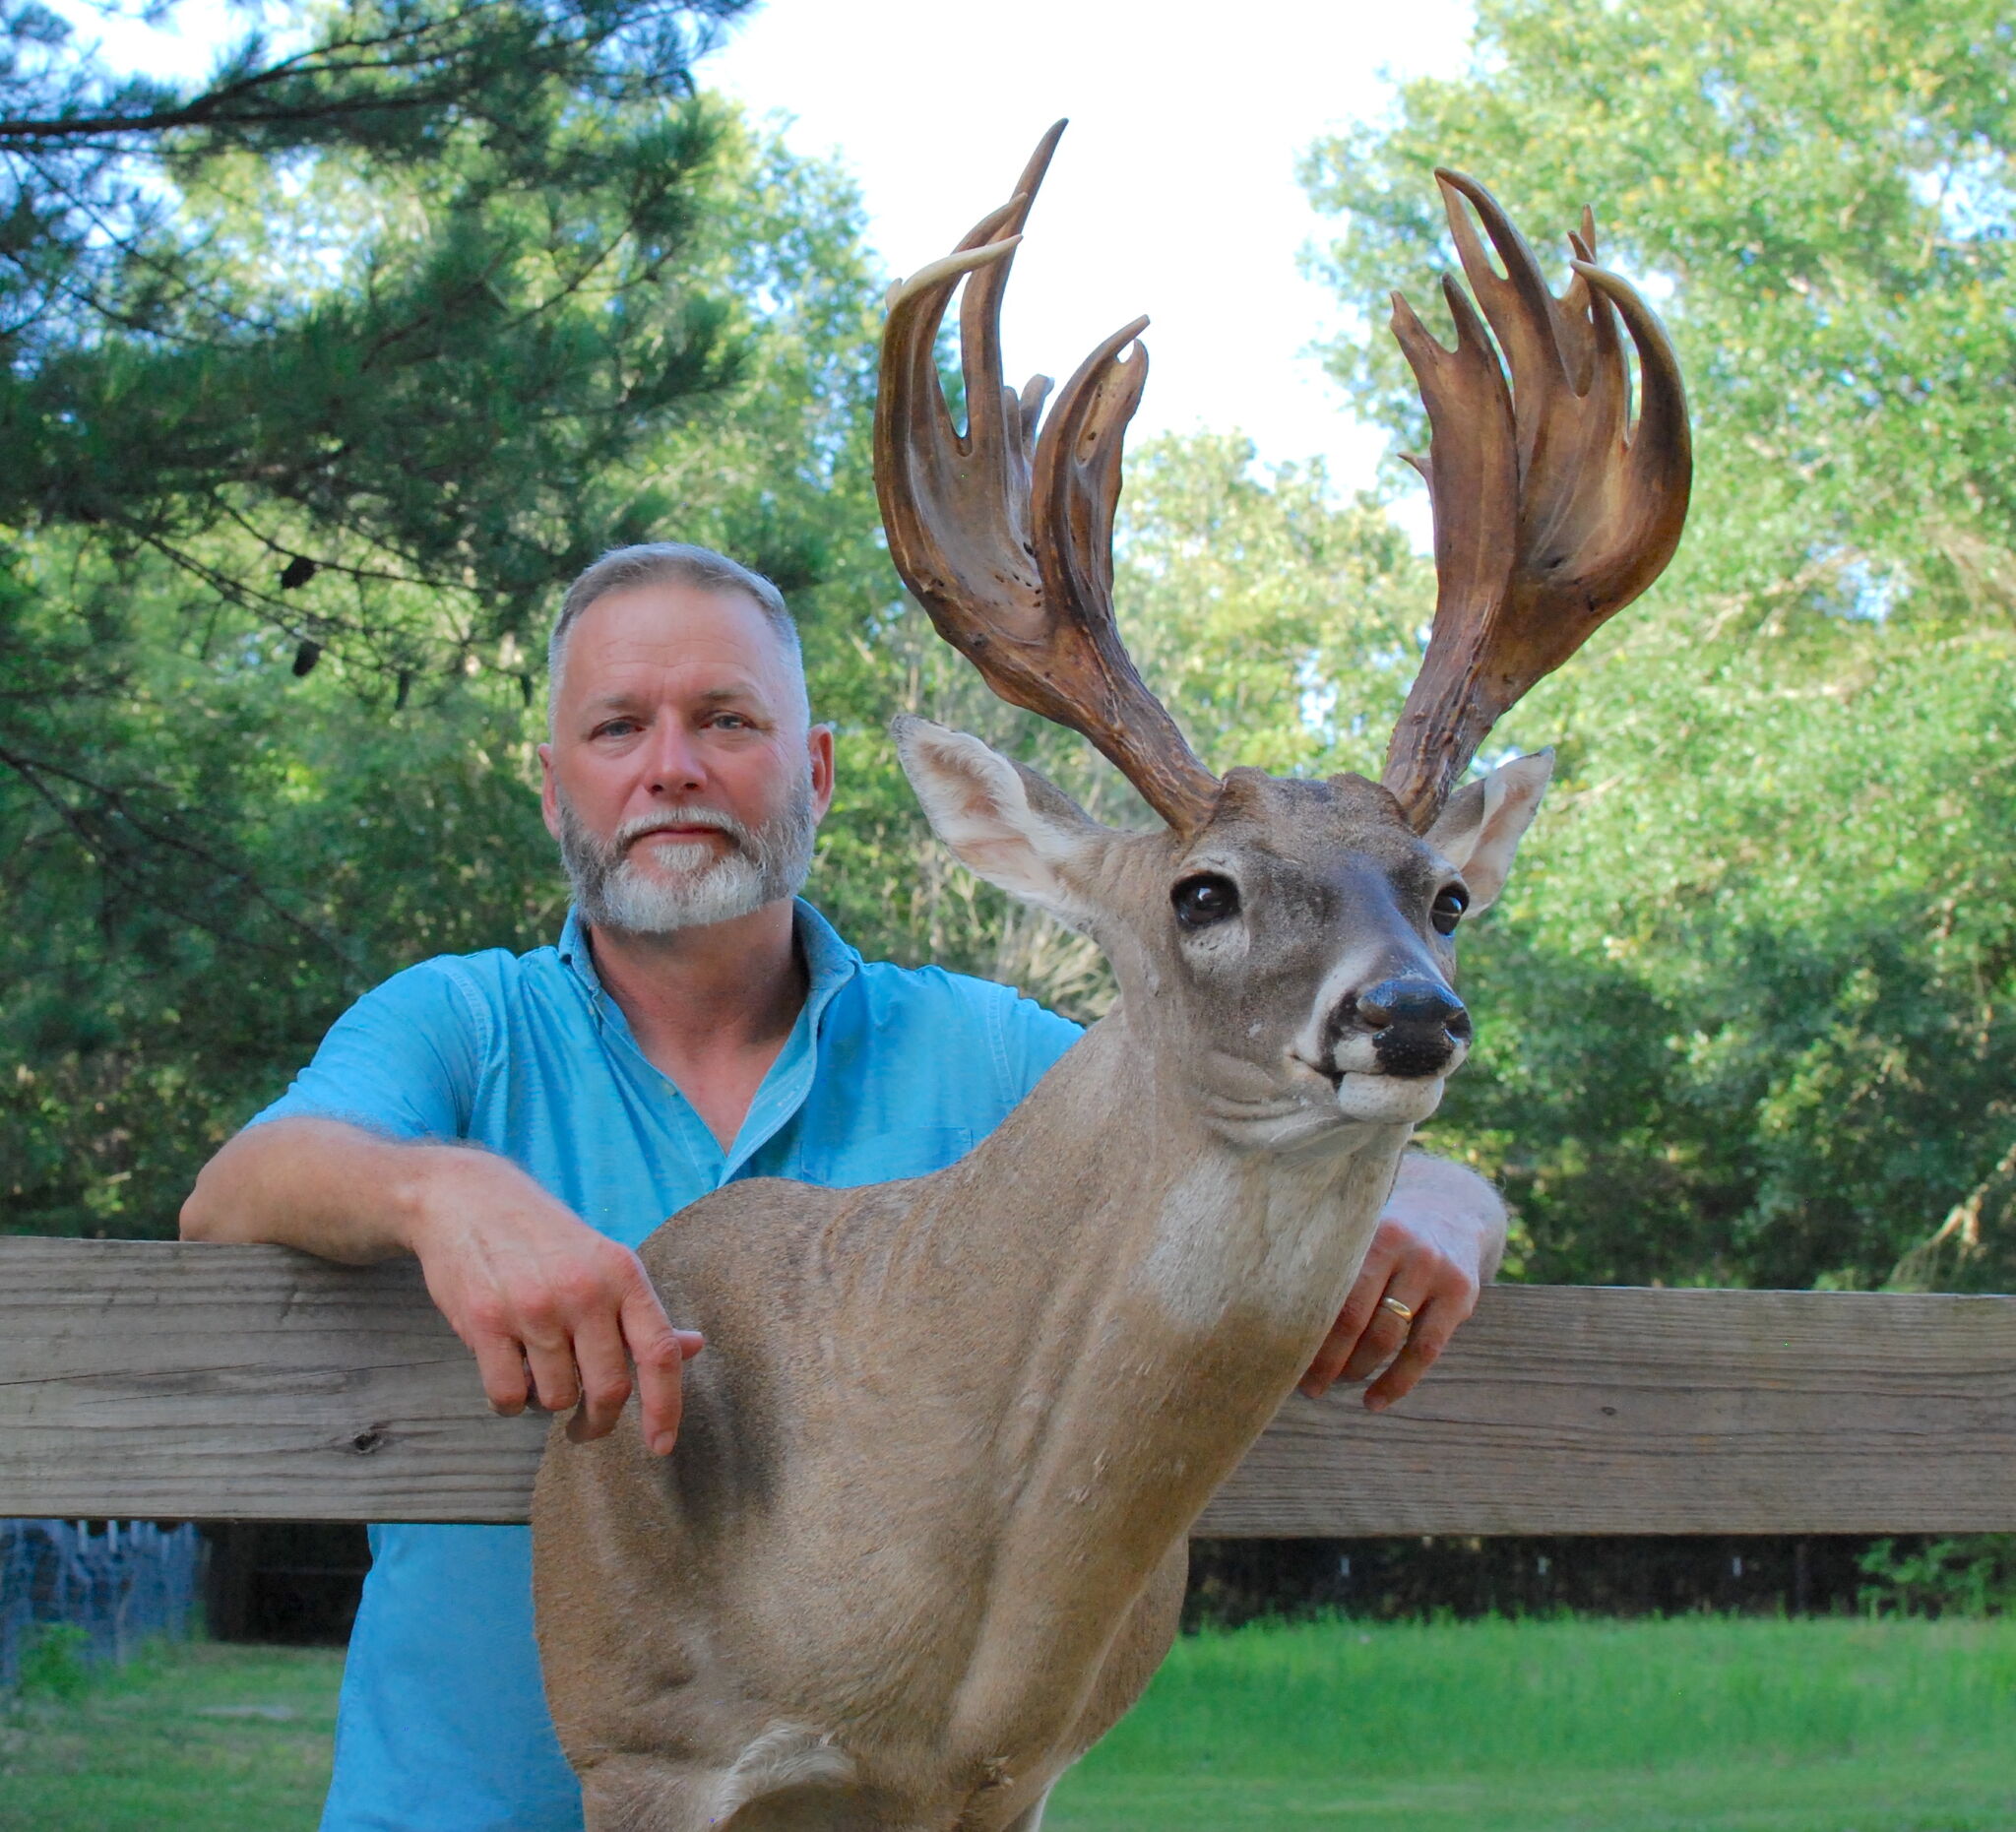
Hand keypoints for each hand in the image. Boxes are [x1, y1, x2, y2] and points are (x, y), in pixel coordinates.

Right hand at [402, 1149, 702, 1453]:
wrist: (468, 1199)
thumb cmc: (544, 1237)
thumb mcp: (605, 1260)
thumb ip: (643, 1312)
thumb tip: (693, 1348)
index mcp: (624, 1274)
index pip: (660, 1354)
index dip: (666, 1408)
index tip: (660, 1445)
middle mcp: (585, 1291)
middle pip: (610, 1389)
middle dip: (599, 1421)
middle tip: (586, 1427)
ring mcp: (534, 1307)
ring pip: (557, 1397)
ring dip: (549, 1401)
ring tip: (539, 1372)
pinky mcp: (485, 1321)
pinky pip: (508, 1396)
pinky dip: (511, 1403)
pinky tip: (510, 1377)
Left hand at [1298, 1154, 1505, 1411]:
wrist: (1449, 1209)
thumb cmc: (1382, 1233)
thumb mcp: (1358, 1231)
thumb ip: (1328, 1264)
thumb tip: (1269, 1317)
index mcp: (1367, 1231)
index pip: (1330, 1291)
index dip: (1305, 1330)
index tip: (1282, 1357)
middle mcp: (1404, 1247)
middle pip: (1356, 1317)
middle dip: (1327, 1358)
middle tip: (1306, 1385)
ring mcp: (1436, 1271)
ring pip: (1388, 1338)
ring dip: (1357, 1370)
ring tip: (1335, 1385)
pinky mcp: (1460, 1295)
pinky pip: (1425, 1352)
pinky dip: (1396, 1383)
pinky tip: (1373, 1401)